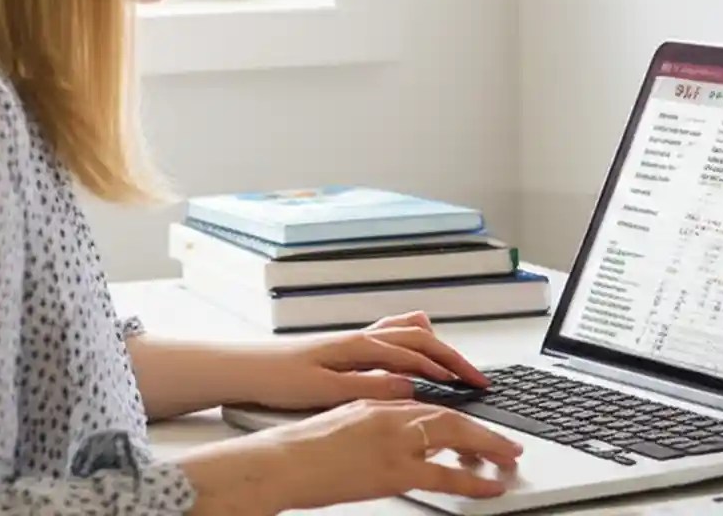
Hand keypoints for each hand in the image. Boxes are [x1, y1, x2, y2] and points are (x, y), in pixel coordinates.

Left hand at [232, 311, 490, 410]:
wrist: (247, 368)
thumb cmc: (278, 378)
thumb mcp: (326, 390)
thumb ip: (370, 386)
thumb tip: (409, 386)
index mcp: (360, 345)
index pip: (417, 354)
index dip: (448, 369)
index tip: (471, 384)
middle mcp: (362, 336)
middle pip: (421, 339)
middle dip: (453, 357)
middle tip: (476, 377)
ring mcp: (356, 339)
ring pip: (408, 332)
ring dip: (435, 347)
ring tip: (453, 365)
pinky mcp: (347, 347)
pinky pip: (392, 336)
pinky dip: (413, 344)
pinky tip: (413, 358)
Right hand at [259, 399, 523, 509]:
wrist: (280, 462)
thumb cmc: (301, 449)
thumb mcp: (343, 423)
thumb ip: (374, 422)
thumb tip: (395, 434)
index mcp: (378, 402)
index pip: (430, 405)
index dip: (459, 418)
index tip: (475, 429)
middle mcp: (391, 415)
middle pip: (451, 417)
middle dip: (483, 431)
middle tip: (507, 444)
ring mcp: (394, 441)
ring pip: (455, 437)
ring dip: (487, 448)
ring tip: (505, 460)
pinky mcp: (393, 470)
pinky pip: (445, 476)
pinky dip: (473, 481)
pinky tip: (489, 487)